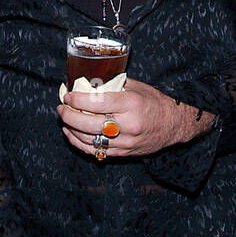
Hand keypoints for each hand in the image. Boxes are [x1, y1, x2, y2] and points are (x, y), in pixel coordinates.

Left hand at [58, 78, 214, 158]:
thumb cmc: (154, 103)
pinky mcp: (122, 153)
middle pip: (89, 123)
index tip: (68, 95)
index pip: (98, 103)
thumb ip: (114, 86)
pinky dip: (80, 143)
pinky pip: (95, 151)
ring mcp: (124, 142)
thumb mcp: (137, 88)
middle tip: (62, 108)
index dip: (78, 99)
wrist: (174, 125)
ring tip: (64, 119)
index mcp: (131, 105)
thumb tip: (89, 82)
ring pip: (89, 139)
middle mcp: (127, 125)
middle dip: (69, 115)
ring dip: (71, 129)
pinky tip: (72, 134)